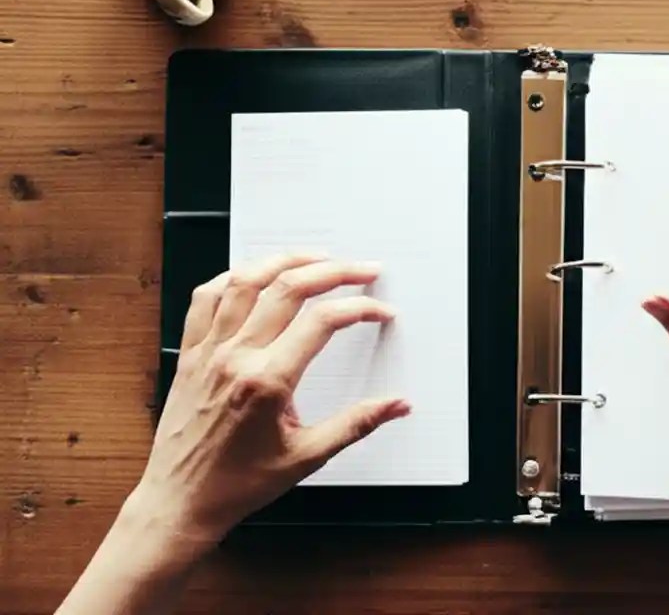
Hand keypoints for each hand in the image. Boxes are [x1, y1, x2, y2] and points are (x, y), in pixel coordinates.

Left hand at [134, 254, 409, 549]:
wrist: (180, 501)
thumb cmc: (238, 484)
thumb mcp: (307, 457)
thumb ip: (356, 424)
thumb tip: (397, 405)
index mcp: (266, 382)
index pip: (322, 322)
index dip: (359, 308)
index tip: (380, 312)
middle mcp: (234, 358)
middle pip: (288, 288)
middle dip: (333, 271)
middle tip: (362, 269)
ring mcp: (207, 352)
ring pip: (244, 281)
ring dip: (284, 260)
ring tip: (314, 257)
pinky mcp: (188, 354)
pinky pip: (205, 299)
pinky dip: (231, 277)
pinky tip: (252, 274)